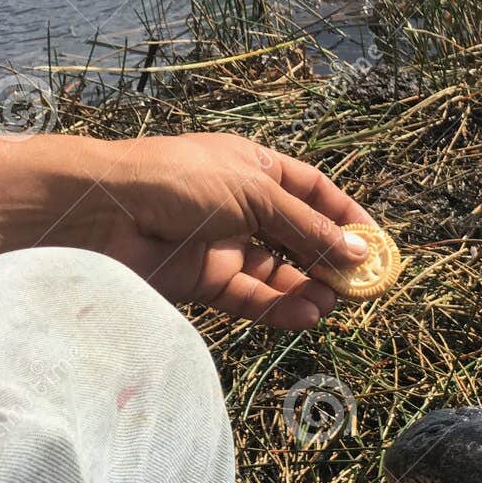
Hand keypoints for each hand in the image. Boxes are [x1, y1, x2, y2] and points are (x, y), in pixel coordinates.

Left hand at [83, 133, 378, 329]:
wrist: (105, 212)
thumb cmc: (179, 180)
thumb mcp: (256, 194)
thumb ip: (309, 229)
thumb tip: (360, 252)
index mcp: (254, 168)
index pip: (313, 192)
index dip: (346, 216)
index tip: (376, 244)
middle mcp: (243, 206)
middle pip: (300, 237)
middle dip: (332, 261)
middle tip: (361, 285)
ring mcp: (225, 245)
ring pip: (280, 273)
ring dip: (309, 288)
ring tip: (332, 302)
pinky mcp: (207, 281)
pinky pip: (254, 297)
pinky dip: (281, 307)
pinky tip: (305, 314)